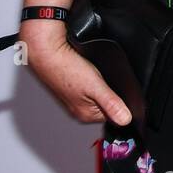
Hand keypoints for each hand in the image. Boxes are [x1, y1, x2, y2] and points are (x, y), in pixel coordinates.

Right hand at [19, 22, 133, 126]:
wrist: (47, 52)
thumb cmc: (66, 69)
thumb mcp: (95, 86)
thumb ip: (111, 103)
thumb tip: (126, 120)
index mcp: (86, 114)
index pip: (115, 114)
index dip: (122, 101)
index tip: (122, 88)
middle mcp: (80, 109)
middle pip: (107, 104)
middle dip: (113, 91)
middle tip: (107, 77)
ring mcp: (75, 97)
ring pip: (99, 93)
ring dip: (104, 83)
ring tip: (99, 72)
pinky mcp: (72, 86)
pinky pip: (91, 84)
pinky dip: (95, 77)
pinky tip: (92, 69)